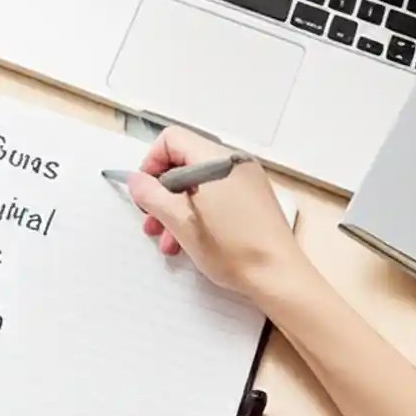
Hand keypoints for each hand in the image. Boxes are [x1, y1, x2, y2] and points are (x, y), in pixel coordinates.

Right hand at [126, 127, 303, 293]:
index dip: (151, 164)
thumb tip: (137, 180)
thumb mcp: (180, 222)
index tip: (145, 192)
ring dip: (176, 207)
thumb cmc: (234, 250)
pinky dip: (197, 211)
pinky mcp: (253, 198)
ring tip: (167, 239)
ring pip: (198, 182)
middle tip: (151, 220)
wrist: (278, 276)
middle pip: (184, 162)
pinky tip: (188, 240)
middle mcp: (234, 163)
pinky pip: (216, 194)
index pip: (172, 139)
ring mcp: (246, 180)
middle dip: (162, 192)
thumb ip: (152, 196)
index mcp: (217, 160)